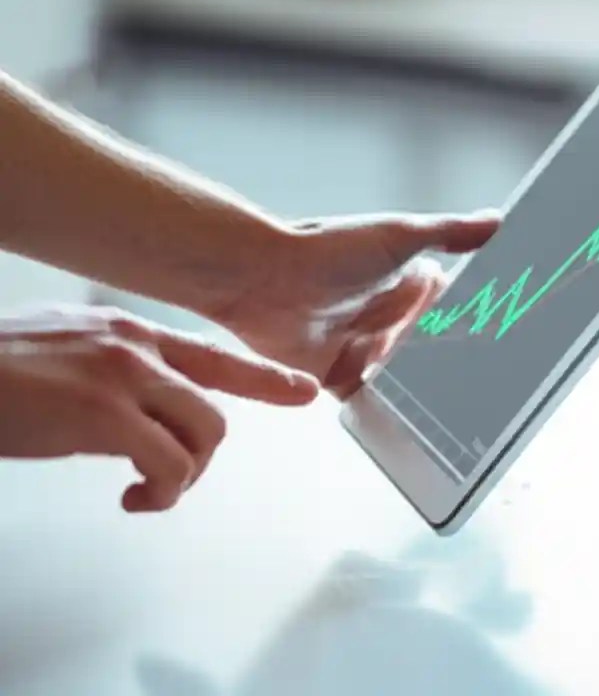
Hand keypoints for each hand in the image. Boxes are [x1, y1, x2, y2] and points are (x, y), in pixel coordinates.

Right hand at [0, 306, 318, 511]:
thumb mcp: (63, 352)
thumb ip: (109, 370)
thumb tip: (132, 410)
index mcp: (126, 333)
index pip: (212, 353)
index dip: (263, 377)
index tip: (303, 391)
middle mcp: (135, 347)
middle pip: (215, 409)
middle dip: (200, 454)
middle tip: (165, 478)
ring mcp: (123, 377)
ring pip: (203, 436)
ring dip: (183, 477)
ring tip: (147, 491)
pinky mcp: (104, 415)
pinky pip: (170, 465)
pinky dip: (162, 493)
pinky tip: (132, 499)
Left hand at [214, 211, 499, 397]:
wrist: (262, 280)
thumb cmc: (325, 250)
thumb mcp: (400, 234)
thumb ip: (450, 232)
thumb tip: (496, 220)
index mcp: (403, 280)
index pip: (450, 302)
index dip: (473, 315)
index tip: (503, 327)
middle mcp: (385, 315)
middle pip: (431, 342)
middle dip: (452, 355)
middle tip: (488, 373)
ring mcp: (363, 348)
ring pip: (407, 373)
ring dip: (424, 382)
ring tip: (459, 401)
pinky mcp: (339, 377)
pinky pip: (373, 399)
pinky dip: (391, 408)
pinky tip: (415, 419)